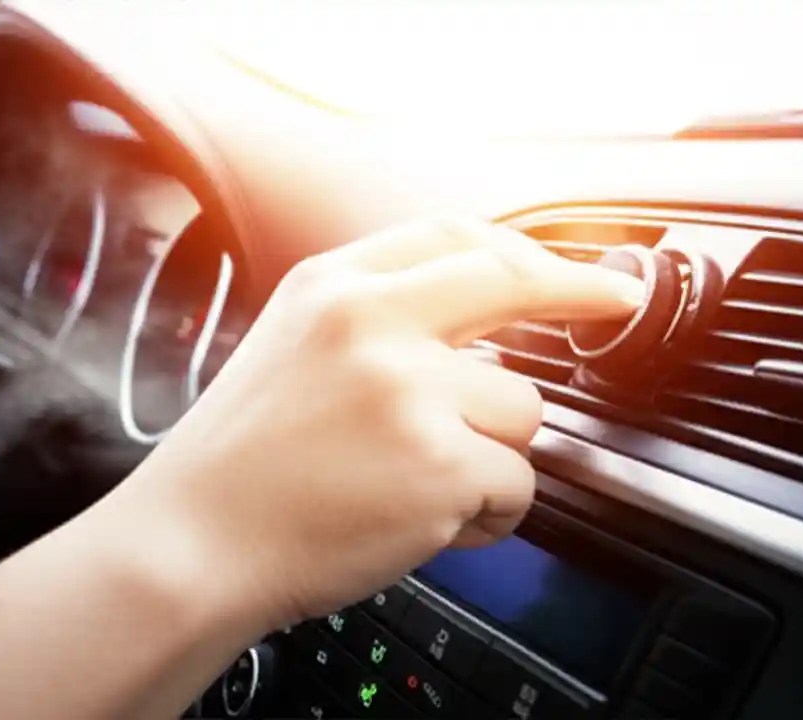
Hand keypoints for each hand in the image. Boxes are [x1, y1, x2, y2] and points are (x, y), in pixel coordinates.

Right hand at [117, 218, 643, 628]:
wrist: (190, 547)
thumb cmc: (238, 466)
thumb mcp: (290, 349)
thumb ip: (373, 320)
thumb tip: (474, 322)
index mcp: (331, 289)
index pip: (450, 237)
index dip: (522, 248)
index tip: (566, 263)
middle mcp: (373, 324)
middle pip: (512, 281)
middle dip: (580, 289)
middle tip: (613, 300)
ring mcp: (410, 391)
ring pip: (522, 408)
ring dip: (493, 453)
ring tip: (423, 483)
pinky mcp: (440, 464)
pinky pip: (516, 483)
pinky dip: (487, 513)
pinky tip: (426, 521)